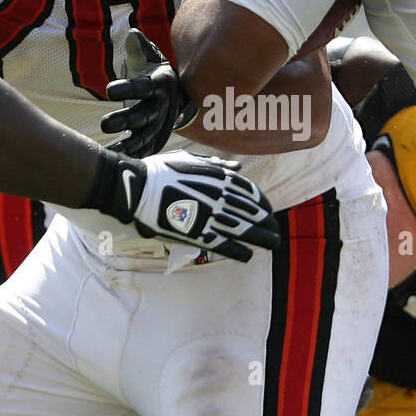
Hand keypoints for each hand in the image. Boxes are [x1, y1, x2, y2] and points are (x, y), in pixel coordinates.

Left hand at [102, 28, 196, 156]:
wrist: (176, 97)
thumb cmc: (153, 73)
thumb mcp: (150, 58)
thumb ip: (140, 49)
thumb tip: (133, 35)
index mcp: (159, 84)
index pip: (142, 87)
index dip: (127, 89)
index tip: (108, 90)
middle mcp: (161, 107)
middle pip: (143, 115)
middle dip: (125, 120)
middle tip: (105, 124)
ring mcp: (158, 126)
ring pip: (142, 138)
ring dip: (126, 146)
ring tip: (108, 152)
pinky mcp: (153, 140)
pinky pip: (141, 151)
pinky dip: (129, 158)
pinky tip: (113, 162)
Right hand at [106, 150, 280, 261]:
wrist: (140, 187)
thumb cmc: (162, 170)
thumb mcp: (192, 160)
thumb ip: (217, 166)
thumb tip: (238, 167)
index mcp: (219, 178)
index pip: (250, 193)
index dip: (262, 204)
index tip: (268, 211)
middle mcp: (220, 197)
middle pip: (251, 213)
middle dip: (267, 224)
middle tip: (276, 232)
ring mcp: (210, 216)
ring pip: (243, 230)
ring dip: (261, 238)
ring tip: (272, 244)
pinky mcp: (197, 233)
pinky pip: (223, 245)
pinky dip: (238, 251)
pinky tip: (248, 256)